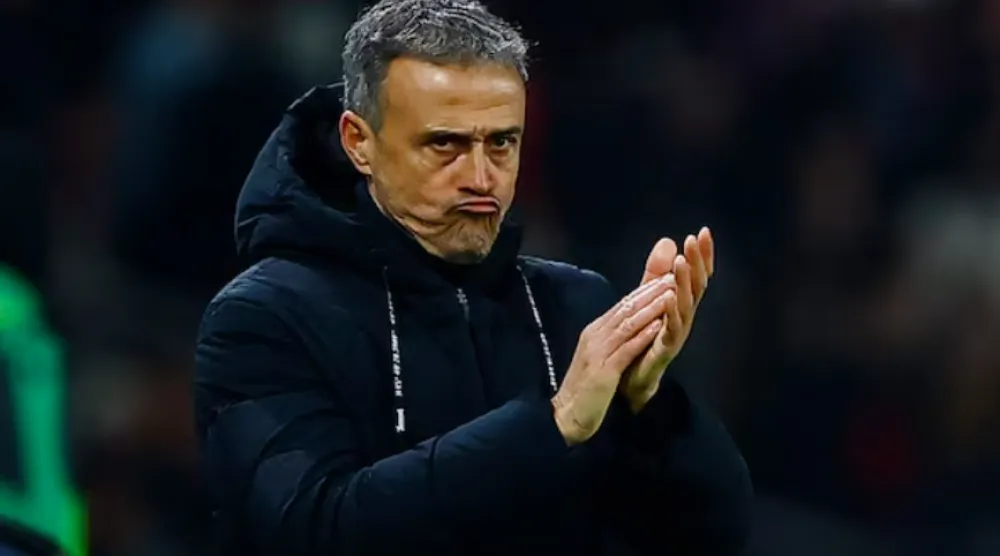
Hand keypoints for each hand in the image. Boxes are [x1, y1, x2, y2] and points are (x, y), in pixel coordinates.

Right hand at [552, 278, 675, 444]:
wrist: (567, 415)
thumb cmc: (586, 389)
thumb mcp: (599, 357)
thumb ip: (614, 339)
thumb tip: (631, 324)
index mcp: (594, 332)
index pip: (622, 305)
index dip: (644, 290)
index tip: (665, 277)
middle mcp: (595, 336)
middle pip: (625, 308)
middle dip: (650, 291)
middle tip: (673, 277)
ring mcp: (598, 352)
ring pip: (627, 323)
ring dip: (651, 307)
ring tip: (671, 294)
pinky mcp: (603, 371)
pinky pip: (626, 348)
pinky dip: (643, 335)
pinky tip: (659, 325)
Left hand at [620, 227, 714, 412]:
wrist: (629, 379)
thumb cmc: (642, 338)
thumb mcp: (647, 299)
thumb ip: (656, 273)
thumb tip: (668, 240)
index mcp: (681, 304)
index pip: (696, 275)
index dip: (702, 255)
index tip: (704, 231)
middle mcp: (684, 317)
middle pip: (696, 286)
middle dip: (697, 262)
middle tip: (695, 239)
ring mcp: (677, 334)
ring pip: (686, 304)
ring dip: (684, 282)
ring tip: (682, 261)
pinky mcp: (664, 349)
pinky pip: (671, 329)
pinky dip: (671, 312)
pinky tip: (669, 296)